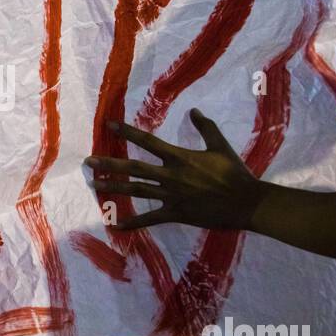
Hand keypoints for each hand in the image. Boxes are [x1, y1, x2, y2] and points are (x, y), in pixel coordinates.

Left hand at [85, 109, 266, 231]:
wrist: (245, 201)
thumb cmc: (234, 173)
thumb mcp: (220, 146)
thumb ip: (205, 128)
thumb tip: (195, 110)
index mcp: (179, 157)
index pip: (148, 141)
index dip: (127, 132)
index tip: (109, 125)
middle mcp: (170, 175)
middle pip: (133, 168)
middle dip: (110, 164)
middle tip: (89, 162)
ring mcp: (171, 195)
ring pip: (136, 190)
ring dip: (114, 188)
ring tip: (94, 185)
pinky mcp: (176, 213)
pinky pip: (150, 219)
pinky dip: (133, 223)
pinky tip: (116, 225)